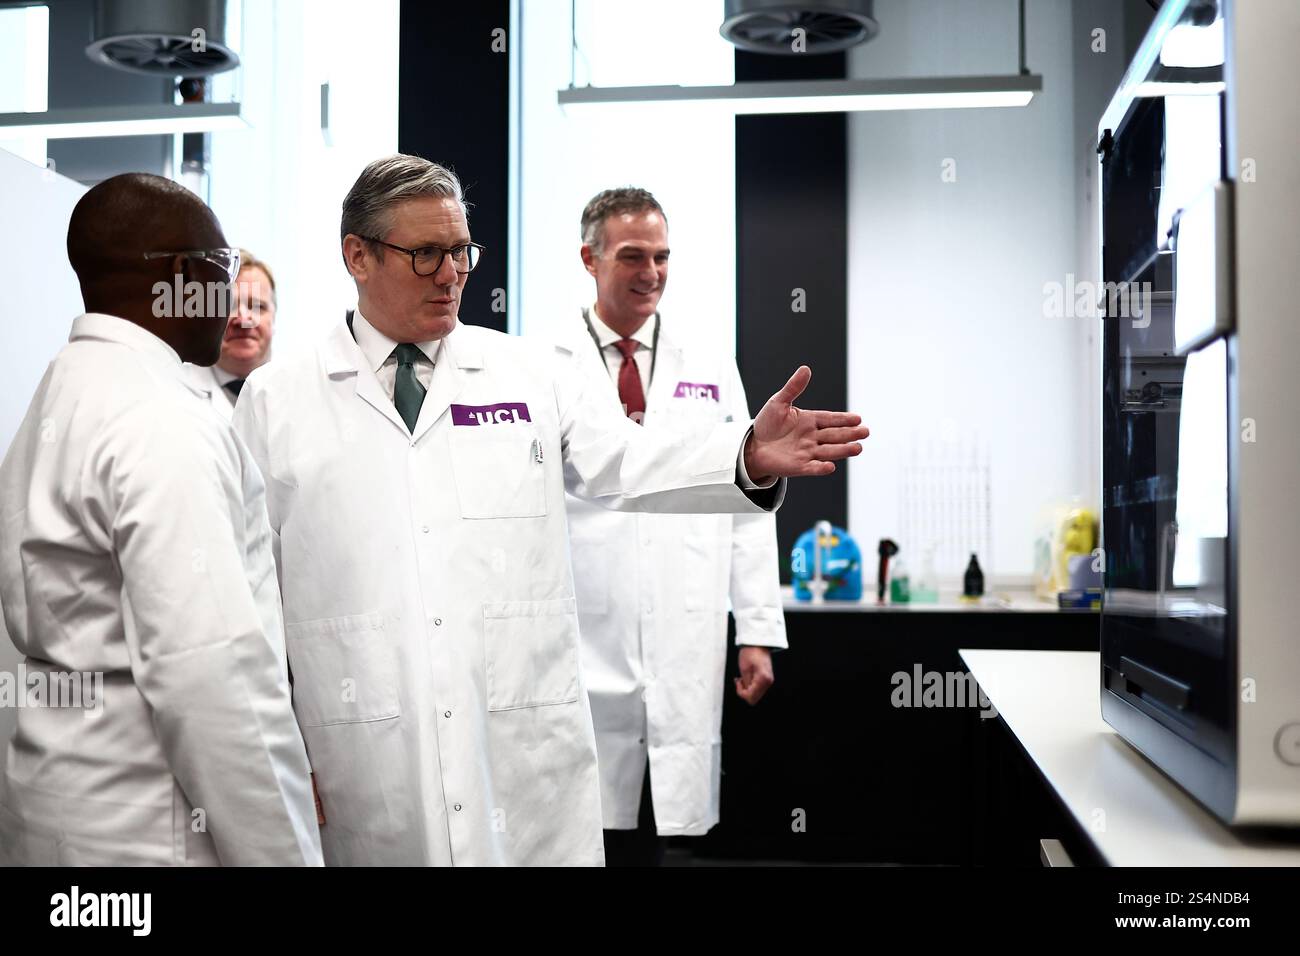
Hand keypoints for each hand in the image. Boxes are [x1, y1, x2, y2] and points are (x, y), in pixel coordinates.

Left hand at [735, 646, 774, 704]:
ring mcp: (768, 681)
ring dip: (747, 688)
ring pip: (756, 694)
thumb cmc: (751, 652)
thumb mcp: (744, 668)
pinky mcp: (767, 679)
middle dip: (744, 692)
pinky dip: (751, 685)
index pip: (750, 697)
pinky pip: (758, 688)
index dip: (741, 692)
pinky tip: (747, 677)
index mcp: (763, 679)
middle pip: (754, 698)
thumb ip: (745, 683)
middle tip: (739, 680)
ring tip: (743, 677)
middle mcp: (768, 682)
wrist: (758, 643)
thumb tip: (745, 692)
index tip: (738, 682)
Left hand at [743, 366, 868, 482]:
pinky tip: (830, 467)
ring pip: (828, 451)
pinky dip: (820, 468)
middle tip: (865, 432)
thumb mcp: (779, 402)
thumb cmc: (767, 424)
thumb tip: (805, 369)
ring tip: (858, 448)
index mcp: (810, 421)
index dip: (843, 419)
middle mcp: (812, 437)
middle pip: (834, 435)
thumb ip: (793, 388)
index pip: (830, 419)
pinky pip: (811, 467)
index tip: (858, 419)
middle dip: (850, 434)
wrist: (753, 446)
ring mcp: (807, 452)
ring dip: (842, 450)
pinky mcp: (798, 466)